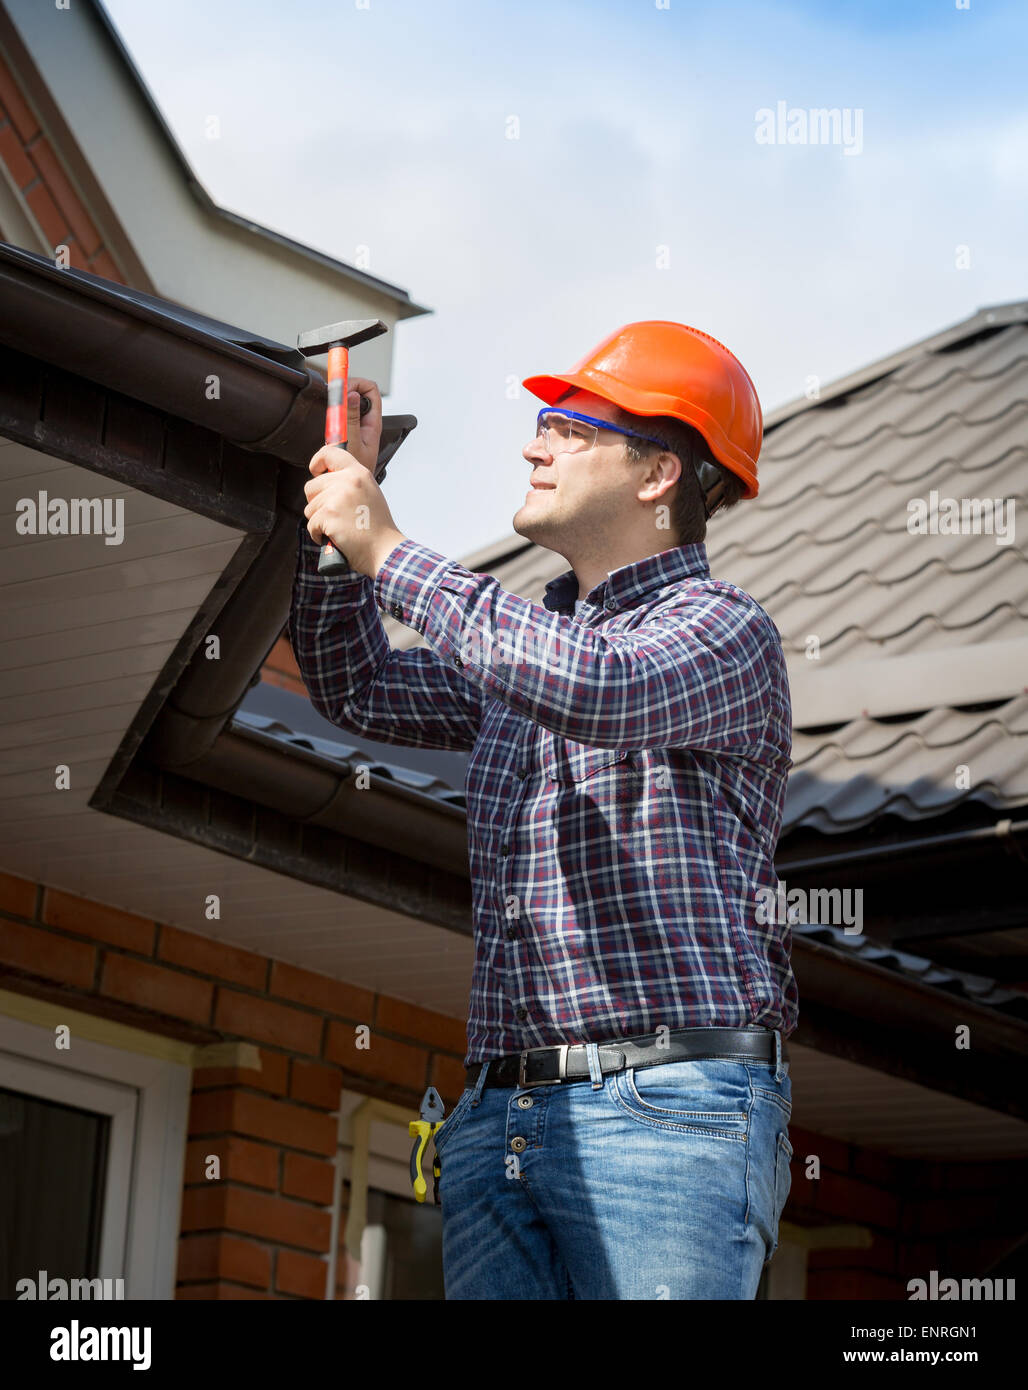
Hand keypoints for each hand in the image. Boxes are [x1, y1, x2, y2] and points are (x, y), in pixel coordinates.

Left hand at [304, 446, 405, 577]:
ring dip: (319, 521)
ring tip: (340, 527)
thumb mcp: (369, 492)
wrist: (384, 549)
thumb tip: (327, 479)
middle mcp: (347, 481)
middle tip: (336, 515)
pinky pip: (311, 525)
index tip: (316, 471)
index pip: (328, 454)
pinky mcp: (328, 515)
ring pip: (309, 508)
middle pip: (311, 486)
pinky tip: (336, 537)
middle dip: (317, 503)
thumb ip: (349, 482)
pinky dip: (319, 534)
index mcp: (358, 473)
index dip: (317, 462)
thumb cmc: (377, 527)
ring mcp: (336, 498)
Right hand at [309, 377, 382, 476]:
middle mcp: (365, 422)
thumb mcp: (352, 443)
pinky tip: (330, 433)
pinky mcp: (344, 433)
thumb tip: (353, 394)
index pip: (370, 389)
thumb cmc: (354, 471)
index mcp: (372, 422)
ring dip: (335, 410)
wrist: (349, 487)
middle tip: (333, 405)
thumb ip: (351, 419)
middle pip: (355, 393)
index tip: (342, 389)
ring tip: (333, 423)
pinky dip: (330, 421)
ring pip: (344, 406)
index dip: (356, 383)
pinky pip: (336, 419)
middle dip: (342, 395)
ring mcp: (355, 427)